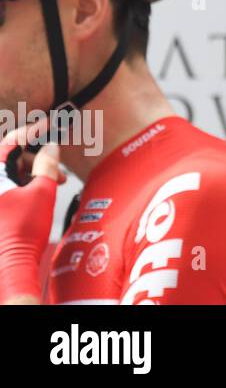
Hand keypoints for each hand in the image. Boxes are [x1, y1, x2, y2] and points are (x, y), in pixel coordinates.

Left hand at [0, 117, 63, 303]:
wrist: (9, 262)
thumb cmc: (23, 229)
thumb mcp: (43, 192)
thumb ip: (47, 165)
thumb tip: (50, 148)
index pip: (10, 141)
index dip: (32, 131)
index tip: (48, 125)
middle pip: (10, 157)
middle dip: (37, 157)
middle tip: (57, 163)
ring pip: (9, 172)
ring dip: (33, 171)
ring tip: (55, 181)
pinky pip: (7, 186)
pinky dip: (24, 184)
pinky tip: (40, 191)